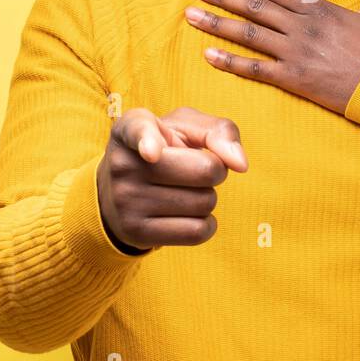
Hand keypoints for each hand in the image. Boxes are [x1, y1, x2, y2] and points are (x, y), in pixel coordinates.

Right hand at [96, 106, 247, 251]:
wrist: (119, 192)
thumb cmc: (164, 149)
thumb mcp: (186, 128)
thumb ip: (219, 131)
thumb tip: (241, 164)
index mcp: (130, 127)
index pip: (139, 130)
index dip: (147, 140)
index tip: (152, 154)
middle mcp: (122, 164)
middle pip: (205, 170)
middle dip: (214, 169)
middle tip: (193, 169)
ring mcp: (125, 201)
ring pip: (205, 203)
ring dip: (207, 197)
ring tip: (181, 190)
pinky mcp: (136, 232)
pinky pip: (197, 232)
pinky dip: (206, 224)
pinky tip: (187, 214)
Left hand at [184, 0, 359, 114]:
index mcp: (318, 8)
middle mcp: (301, 26)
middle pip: (253, 6)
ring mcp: (295, 52)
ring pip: (248, 34)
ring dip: (216, 23)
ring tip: (190, 16)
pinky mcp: (294, 79)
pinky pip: (255, 69)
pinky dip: (230, 62)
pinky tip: (208, 55)